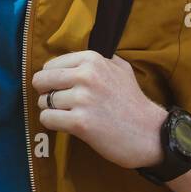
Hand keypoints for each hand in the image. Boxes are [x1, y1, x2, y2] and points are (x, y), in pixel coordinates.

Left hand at [32, 51, 166, 169]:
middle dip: (46, 93)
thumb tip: (69, 59)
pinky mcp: (80, 123)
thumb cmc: (132, 101)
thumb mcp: (120, 68)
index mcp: (92, 59)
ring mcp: (83, 99)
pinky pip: (47, 119)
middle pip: (41, 81)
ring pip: (43, 101)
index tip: (61, 88)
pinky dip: (52, 123)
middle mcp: (86, 75)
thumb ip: (97, 59)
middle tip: (59, 103)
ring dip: (51, 110)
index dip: (52, 79)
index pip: (50, 65)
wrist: (149, 132)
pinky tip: (67, 125)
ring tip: (70, 115)